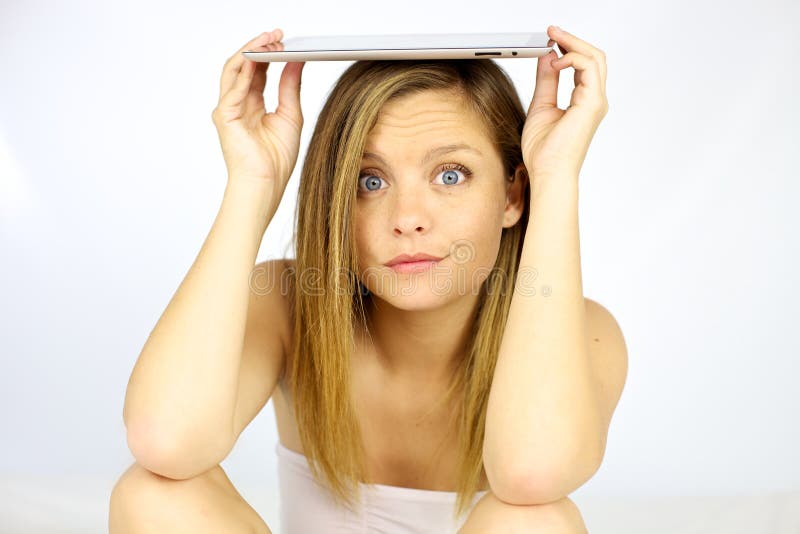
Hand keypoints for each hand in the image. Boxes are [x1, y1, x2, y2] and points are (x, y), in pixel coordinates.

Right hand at [211, 29, 305, 193]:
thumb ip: (290, 86)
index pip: (257, 71)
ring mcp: (228, 109)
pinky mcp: (224, 116)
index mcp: (252, 104)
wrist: (266, 183)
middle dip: (259, 47)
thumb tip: (295, 61)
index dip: (269, 53)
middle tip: (276, 34)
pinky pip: (233, 87)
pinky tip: (258, 59)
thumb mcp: (291, 114)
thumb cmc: (276, 159)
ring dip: (250, 52)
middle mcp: (237, 103)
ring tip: (267, 40)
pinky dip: (245, 71)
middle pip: (244, 66)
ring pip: (234, 70)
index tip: (283, 40)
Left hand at [521, 25, 607, 182]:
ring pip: (595, 58)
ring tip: (554, 37)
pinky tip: (555, 61)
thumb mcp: (540, 106)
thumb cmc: (545, 152)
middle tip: (553, 31)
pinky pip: (588, 68)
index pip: (583, 66)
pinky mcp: (592, 104)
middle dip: (573, 40)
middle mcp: (593, 100)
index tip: (551, 39)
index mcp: (583, 101)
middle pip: (594, 57)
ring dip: (574, 43)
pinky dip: (572, 58)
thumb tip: (548, 58)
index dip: (568, 49)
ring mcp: (595, 101)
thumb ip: (546, 82)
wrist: (548, 172)